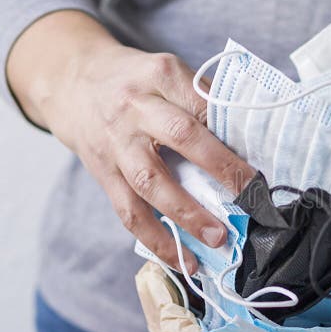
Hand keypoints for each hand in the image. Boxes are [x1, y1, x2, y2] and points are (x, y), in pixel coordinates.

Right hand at [7, 11, 253, 271]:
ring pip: (152, 182)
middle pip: (181, 136)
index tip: (260, 152)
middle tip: (252, 195)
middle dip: (220, 167)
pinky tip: (183, 260)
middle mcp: (136, 108)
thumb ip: (203, 98)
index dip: (232, 127)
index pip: (203, 101)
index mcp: (160, 76)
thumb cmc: (135, 80)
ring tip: (218, 238)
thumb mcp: (167, 71)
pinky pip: (129, 212)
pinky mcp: (104, 175)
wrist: (70, 81)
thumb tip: (251, 139)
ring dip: (188, 214)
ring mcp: (117, 145)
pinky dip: (157, 240)